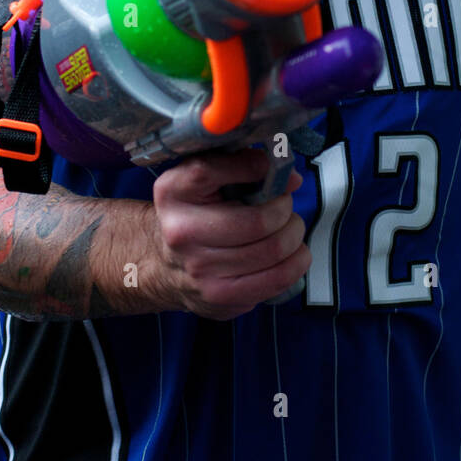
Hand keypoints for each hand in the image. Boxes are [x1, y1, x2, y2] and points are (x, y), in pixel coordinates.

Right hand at [145, 149, 310, 320]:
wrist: (165, 264)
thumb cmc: (195, 214)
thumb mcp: (204, 178)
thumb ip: (241, 164)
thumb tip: (289, 178)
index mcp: (174, 193)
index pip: (207, 172)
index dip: (249, 166)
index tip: (269, 166)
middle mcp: (181, 232)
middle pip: (256, 222)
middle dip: (284, 210)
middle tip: (285, 206)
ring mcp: (199, 269)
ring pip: (271, 251)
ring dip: (293, 235)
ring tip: (289, 228)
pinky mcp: (219, 296)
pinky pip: (275, 280)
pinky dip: (295, 263)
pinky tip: (290, 253)